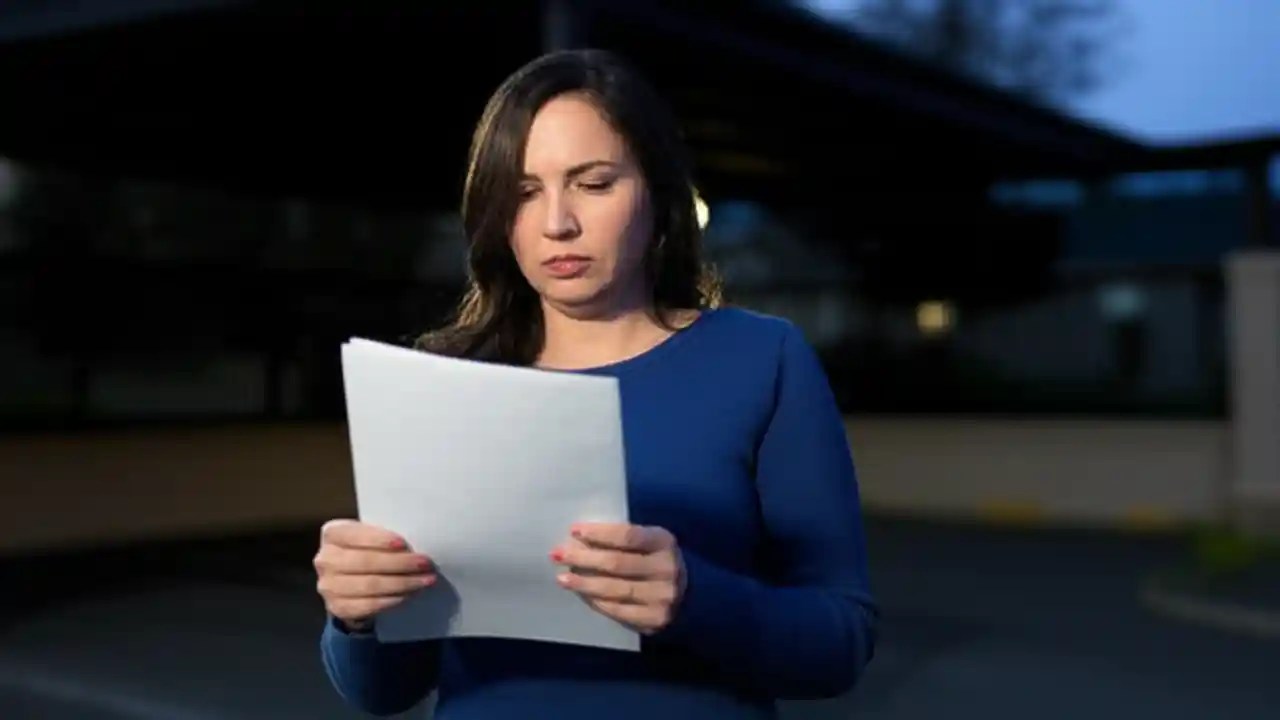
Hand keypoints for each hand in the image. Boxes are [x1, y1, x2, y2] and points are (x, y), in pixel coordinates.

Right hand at [313, 519, 434, 629]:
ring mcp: (327, 585)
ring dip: (402, 583)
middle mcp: (325, 559)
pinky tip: (408, 595)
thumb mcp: (370, 538)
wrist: (350, 584)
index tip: (403, 544)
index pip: (355, 535)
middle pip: (366, 562)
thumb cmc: (366, 552)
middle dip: (400, 563)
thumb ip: (383, 537)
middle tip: (426, 564)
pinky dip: (391, 600)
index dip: (379, 539)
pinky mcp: (336, 607)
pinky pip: (368, 605)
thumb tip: (416, 544)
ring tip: (425, 580)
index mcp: (332, 533)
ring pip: (370, 585)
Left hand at [550, 523, 685, 633]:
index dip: (599, 533)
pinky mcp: (654, 619)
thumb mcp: (651, 542)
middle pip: (617, 563)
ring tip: (562, 578)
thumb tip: (580, 538)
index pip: (627, 536)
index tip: (574, 530)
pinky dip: (597, 602)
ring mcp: (662, 596)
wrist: (690, 596)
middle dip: (583, 558)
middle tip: (557, 554)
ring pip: (615, 589)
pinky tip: (582, 595)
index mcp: (664, 542)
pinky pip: (619, 611)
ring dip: (585, 583)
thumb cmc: (657, 561)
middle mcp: (667, 569)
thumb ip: (624, 539)